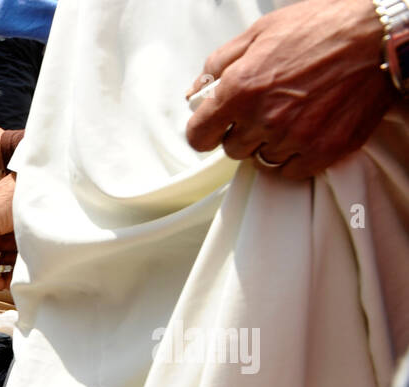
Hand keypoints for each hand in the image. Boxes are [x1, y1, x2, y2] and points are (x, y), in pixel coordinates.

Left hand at [185, 0, 391, 178]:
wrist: (378, 37)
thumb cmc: (322, 27)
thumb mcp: (261, 32)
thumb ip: (220, 63)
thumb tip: (196, 89)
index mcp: (240, 89)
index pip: (198, 136)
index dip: (205, 131)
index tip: (214, 127)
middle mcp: (263, 118)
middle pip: (232, 149)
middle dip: (243, 132)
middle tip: (266, 109)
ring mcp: (293, 138)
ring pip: (262, 160)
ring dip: (270, 143)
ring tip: (292, 115)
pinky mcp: (321, 151)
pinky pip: (291, 171)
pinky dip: (296, 156)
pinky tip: (308, 130)